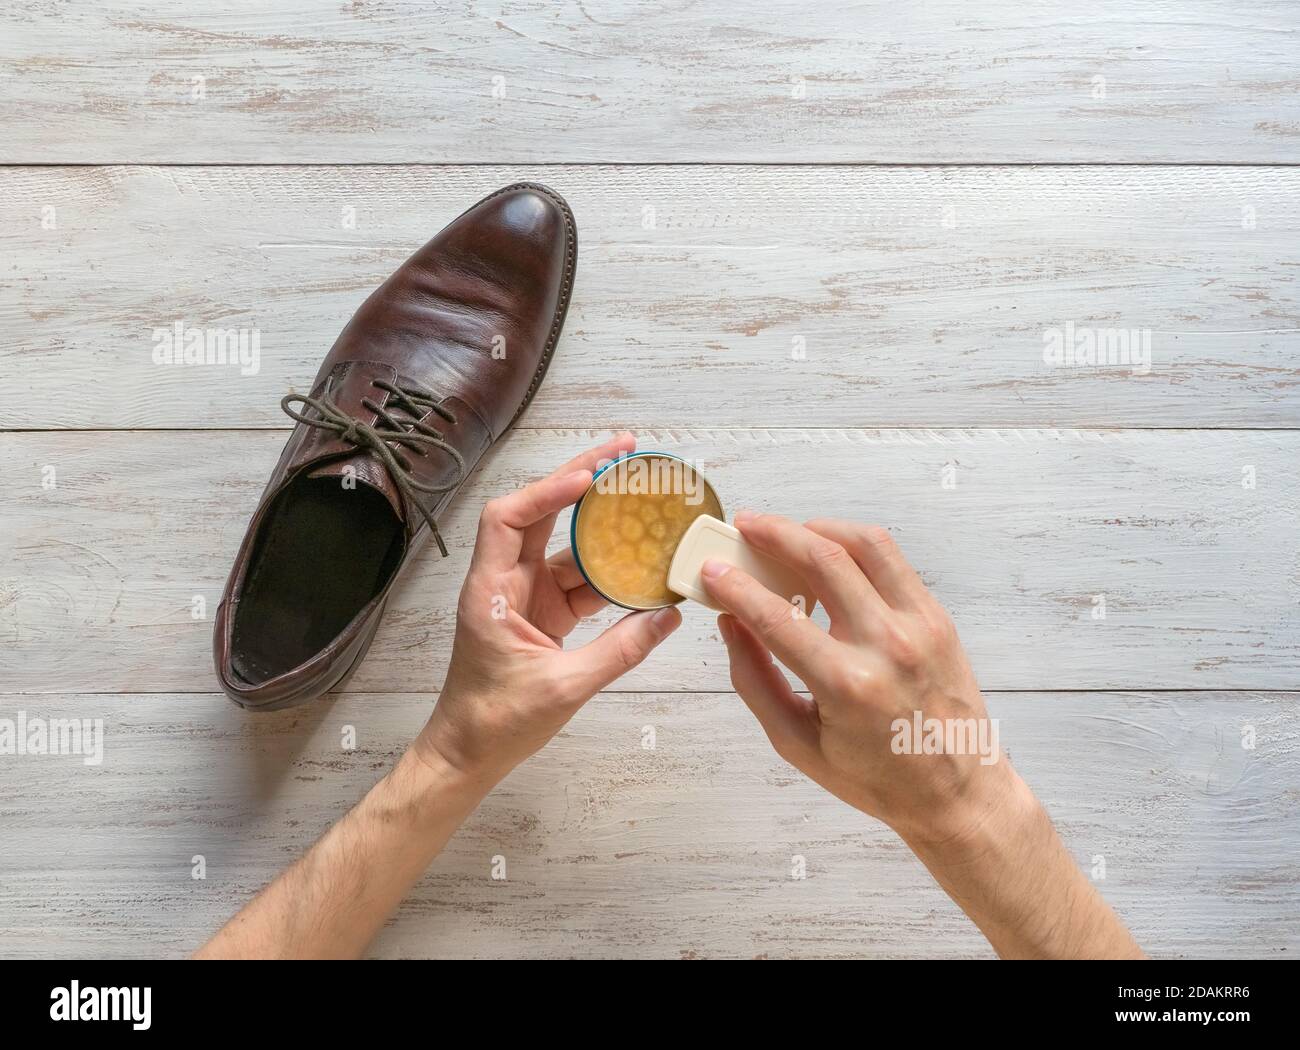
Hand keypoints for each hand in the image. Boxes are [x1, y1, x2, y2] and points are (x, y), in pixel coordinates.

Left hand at [416, 434, 682, 782]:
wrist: (468, 755)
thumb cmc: (495, 722)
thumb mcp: (564, 687)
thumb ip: (620, 650)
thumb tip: (667, 617)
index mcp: (492, 591)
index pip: (509, 519)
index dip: (547, 491)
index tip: (589, 476)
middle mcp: (506, 583)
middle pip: (541, 514)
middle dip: (580, 479)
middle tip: (624, 449)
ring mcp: (526, 597)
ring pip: (567, 548)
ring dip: (601, 524)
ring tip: (641, 494)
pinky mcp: (543, 616)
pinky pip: (580, 582)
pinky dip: (609, 572)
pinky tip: (641, 560)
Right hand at [704, 512, 1013, 848]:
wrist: (958, 792)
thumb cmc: (876, 777)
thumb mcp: (796, 744)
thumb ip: (754, 680)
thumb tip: (729, 623)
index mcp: (847, 685)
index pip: (776, 616)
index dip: (736, 586)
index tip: (711, 569)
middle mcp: (887, 646)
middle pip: (823, 559)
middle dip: (774, 533)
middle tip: (743, 526)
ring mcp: (919, 625)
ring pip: (865, 544)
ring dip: (818, 527)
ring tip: (786, 532)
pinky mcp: (937, 617)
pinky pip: (892, 561)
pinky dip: (854, 546)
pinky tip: (828, 552)